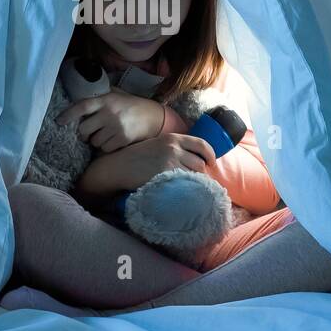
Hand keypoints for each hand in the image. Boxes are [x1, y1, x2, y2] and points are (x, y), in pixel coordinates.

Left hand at [56, 88, 165, 152]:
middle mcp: (109, 114)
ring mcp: (116, 128)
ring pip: (94, 141)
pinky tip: (112, 140)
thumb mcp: (116, 94)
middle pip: (84, 129)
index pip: (83, 106)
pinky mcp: (122, 139)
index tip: (59, 121)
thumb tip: (78, 95)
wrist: (152, 116)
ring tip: (103, 135)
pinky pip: (105, 148)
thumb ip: (100, 96)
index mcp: (106, 100)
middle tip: (86, 133)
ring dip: (95, 141)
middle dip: (83, 133)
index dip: (69, 114)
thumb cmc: (130, 104)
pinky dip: (105, 147)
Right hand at [76, 133, 216, 196]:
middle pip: (200, 163)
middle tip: (200, 182)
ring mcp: (170, 161)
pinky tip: (184, 193)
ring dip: (196, 183)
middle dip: (203, 174)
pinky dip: (187, 189)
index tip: (212, 163)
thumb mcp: (157, 145)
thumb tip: (194, 158)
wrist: (119, 166)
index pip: (202, 144)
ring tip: (191, 188)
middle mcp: (174, 148)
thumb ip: (174, 148)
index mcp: (173, 138)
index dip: (211, 155)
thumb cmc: (137, 157)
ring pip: (194, 175)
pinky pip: (184, 184)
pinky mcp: (165, 175)